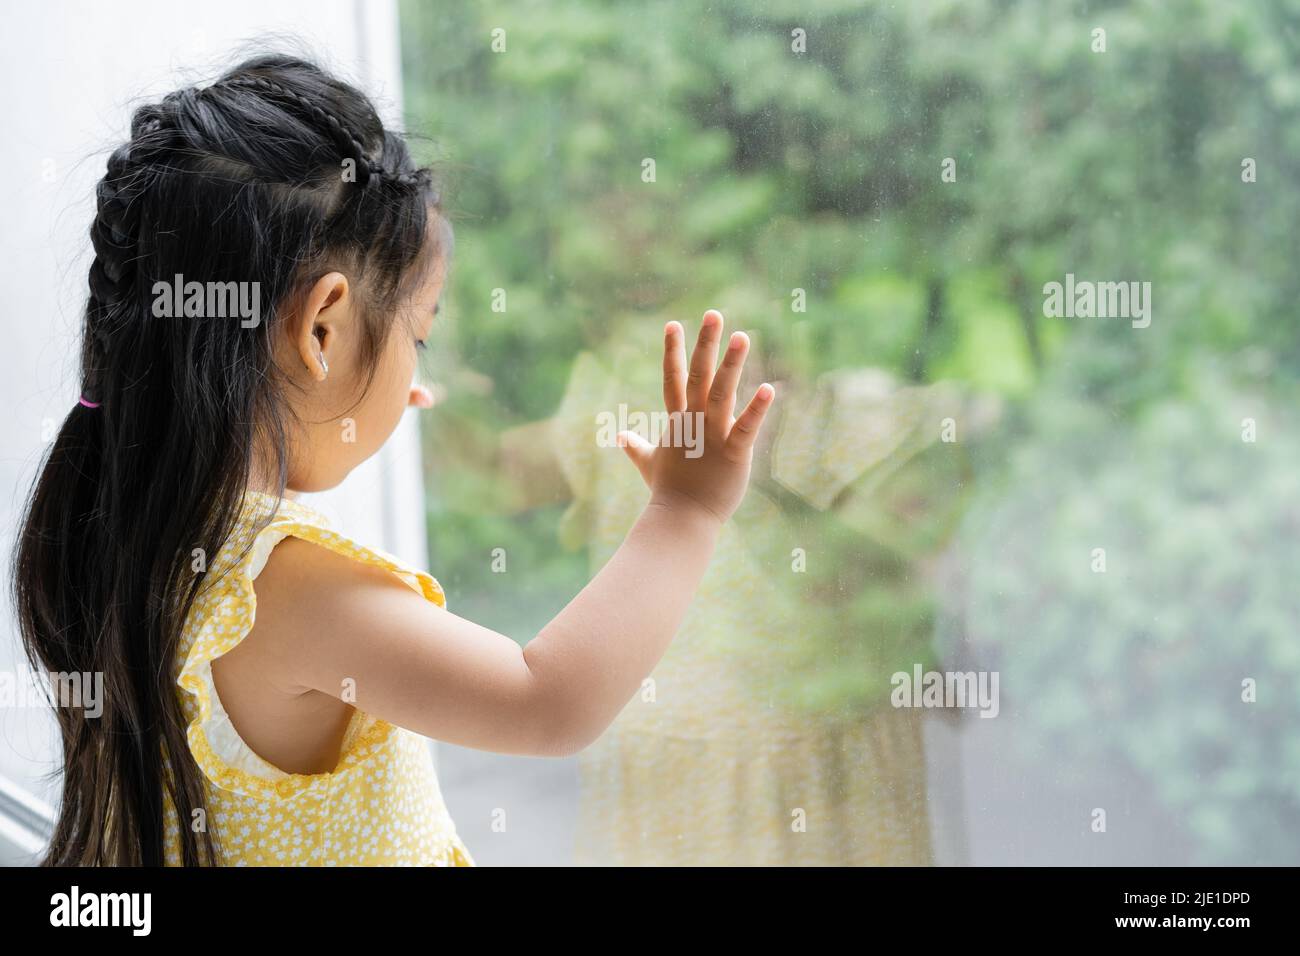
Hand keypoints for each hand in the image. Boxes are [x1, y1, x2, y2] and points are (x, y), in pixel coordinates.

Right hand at [618, 309, 774, 523]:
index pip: (672, 379)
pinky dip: (757, 408)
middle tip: (713, 314)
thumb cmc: (668, 493)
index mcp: (678, 422)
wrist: (681, 520)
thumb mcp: (648, 463)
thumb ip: (636, 447)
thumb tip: (620, 436)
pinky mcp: (733, 453)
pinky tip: (769, 388)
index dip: (672, 351)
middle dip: (705, 344)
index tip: (672, 323)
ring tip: (742, 336)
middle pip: (698, 375)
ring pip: (722, 392)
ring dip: (732, 364)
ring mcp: (713, 436)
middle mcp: (694, 423)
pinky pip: (746, 427)